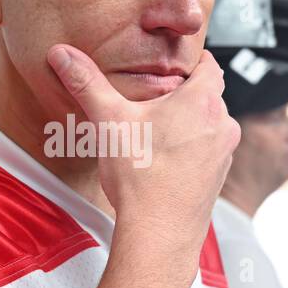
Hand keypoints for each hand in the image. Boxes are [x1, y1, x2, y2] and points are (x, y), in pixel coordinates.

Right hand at [46, 45, 238, 241]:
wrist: (160, 233)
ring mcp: (224, 152)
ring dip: (188, 123)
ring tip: (155, 132)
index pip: (208, 64)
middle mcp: (222, 123)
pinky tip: (164, 160)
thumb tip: (62, 54)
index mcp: (201, 101)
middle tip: (153, 99)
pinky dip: (192, 148)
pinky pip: (208, 150)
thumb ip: (87, 83)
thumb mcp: (109, 121)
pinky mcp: (219, 176)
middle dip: (183, 95)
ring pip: (209, 124)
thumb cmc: (142, 179)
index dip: (190, 60)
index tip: (172, 62)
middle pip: (207, 95)